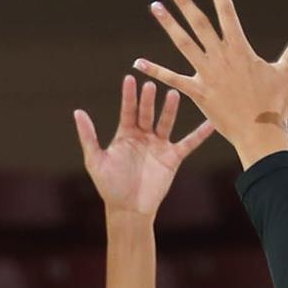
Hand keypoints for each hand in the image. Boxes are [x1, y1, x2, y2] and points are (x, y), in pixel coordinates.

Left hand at [74, 76, 214, 219]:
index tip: (130, 78)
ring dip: (170, 109)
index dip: (128, 96)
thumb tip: (78, 112)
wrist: (128, 209)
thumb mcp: (95, 160)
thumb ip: (88, 136)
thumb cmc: (109, 186)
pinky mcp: (172, 157)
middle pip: (147, 113)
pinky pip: (188, 143)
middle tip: (151, 84)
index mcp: (125, 135)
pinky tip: (210, 123)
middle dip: (148, 100)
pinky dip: (200, 134)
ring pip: (166, 123)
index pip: (128, 110)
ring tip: (173, 93)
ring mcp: (159, 145)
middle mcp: (143, 136)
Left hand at [134, 0, 287, 169]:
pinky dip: (155, 70)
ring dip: (167, 24)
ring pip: (183, 44)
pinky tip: (138, 62)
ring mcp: (207, 74)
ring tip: (154, 6)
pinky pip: (172, 79)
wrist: (262, 134)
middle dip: (185, 1)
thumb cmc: (276, 104)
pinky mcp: (197, 93)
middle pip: (199, 23)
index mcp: (241, 48)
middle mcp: (221, 57)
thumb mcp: (287, 71)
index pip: (227, 11)